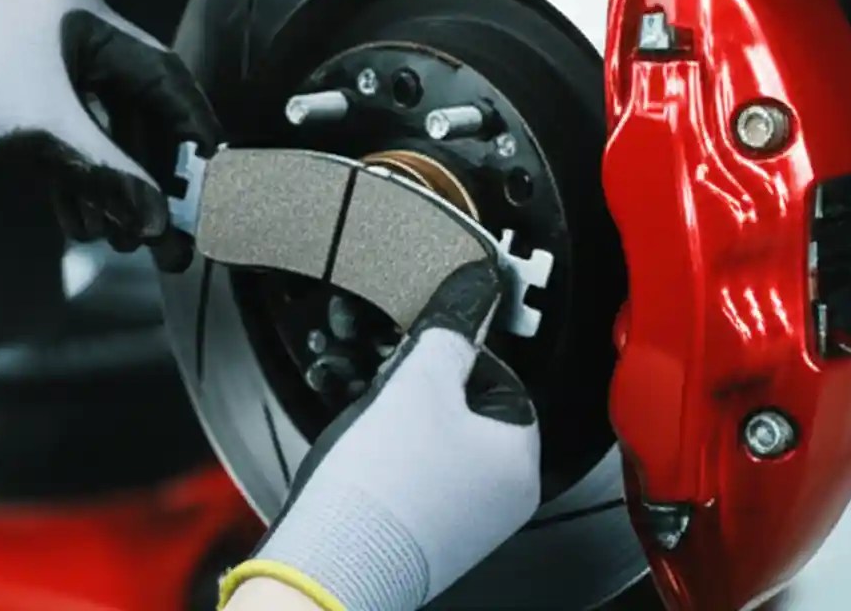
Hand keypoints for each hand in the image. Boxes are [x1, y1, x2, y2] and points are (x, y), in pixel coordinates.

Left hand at [0, 0, 218, 271]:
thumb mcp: (47, 136)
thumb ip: (114, 178)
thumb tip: (161, 224)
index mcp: (79, 9)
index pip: (162, 71)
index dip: (192, 126)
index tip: (215, 172)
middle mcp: (61, 19)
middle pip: (129, 104)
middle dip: (142, 171)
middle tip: (162, 222)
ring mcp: (32, 47)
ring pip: (93, 121)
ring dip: (107, 180)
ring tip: (118, 234)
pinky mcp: (8, 77)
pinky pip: (58, 123)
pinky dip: (72, 169)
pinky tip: (81, 219)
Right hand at [220, 259, 541, 610]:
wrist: (329, 563)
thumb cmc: (378, 485)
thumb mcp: (419, 379)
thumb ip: (451, 327)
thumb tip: (476, 287)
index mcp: (520, 457)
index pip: (501, 379)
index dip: (454, 361)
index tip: (418, 360)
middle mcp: (506, 496)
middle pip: (468, 413)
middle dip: (422, 393)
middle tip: (388, 393)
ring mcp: (469, 523)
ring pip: (439, 445)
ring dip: (402, 425)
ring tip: (370, 430)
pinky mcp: (429, 540)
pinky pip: (419, 481)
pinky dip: (391, 463)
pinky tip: (363, 461)